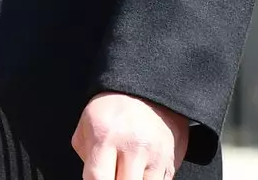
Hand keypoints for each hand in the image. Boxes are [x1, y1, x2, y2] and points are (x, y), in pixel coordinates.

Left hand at [73, 91, 189, 179]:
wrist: (149, 87)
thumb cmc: (114, 108)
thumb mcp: (87, 124)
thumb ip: (85, 156)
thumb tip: (92, 178)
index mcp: (106, 136)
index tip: (99, 178)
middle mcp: (134, 146)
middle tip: (114, 172)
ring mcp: (156, 155)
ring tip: (127, 170)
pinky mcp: (171, 160)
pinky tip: (142, 171)